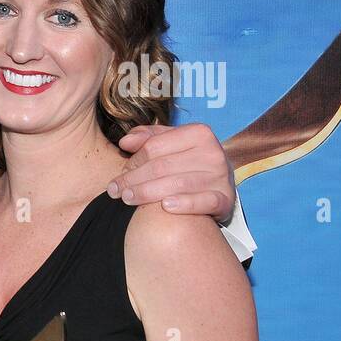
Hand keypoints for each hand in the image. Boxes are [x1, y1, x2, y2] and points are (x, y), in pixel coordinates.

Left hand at [112, 122, 234, 223]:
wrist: (219, 185)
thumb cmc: (187, 162)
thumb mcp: (169, 143)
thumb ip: (147, 138)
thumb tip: (125, 142)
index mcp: (198, 133)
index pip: (154, 147)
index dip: (132, 163)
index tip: (117, 177)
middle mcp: (212, 152)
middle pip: (161, 167)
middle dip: (133, 180)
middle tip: (115, 191)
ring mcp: (221, 176)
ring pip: (177, 184)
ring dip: (147, 194)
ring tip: (127, 200)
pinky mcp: (225, 198)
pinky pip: (204, 202)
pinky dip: (184, 204)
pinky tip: (165, 207)